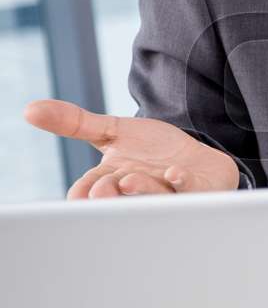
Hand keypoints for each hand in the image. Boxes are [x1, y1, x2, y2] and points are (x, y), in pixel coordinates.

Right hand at [23, 100, 240, 198]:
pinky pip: (189, 191)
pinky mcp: (195, 190)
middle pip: (119, 198)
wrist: (197, 158)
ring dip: (140, 188)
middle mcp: (137, 192)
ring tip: (129, 179)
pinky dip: (181, 183)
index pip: (90, 191)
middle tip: (101, 190)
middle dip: (108, 195)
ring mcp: (167, 194)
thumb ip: (75, 122)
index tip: (78, 196)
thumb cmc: (152, 150)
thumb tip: (29, 109)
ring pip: (151, 197)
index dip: (84, 194)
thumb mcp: (113, 131)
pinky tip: (175, 174)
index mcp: (112, 181)